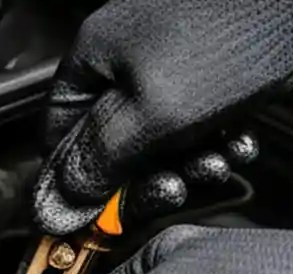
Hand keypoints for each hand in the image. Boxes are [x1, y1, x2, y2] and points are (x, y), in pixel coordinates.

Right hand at [35, 0, 292, 234]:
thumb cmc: (235, 37)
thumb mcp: (154, 112)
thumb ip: (99, 159)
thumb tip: (52, 204)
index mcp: (94, 57)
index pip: (58, 136)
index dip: (77, 182)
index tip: (100, 218)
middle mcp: (124, 59)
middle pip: (112, 144)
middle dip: (146, 176)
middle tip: (176, 188)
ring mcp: (168, 65)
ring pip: (159, 141)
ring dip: (187, 164)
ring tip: (219, 160)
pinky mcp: (210, 74)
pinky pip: (196, 127)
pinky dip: (215, 143)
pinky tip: (239, 142)